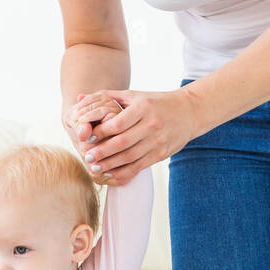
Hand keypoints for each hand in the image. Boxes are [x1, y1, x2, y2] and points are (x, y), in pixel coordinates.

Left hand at [66, 87, 200, 186]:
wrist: (189, 112)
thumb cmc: (156, 102)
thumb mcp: (135, 95)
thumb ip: (108, 97)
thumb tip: (80, 97)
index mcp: (143, 108)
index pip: (118, 123)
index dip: (100, 132)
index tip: (86, 137)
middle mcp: (151, 125)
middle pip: (122, 142)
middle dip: (102, 151)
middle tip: (87, 157)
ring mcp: (157, 141)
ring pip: (130, 158)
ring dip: (110, 165)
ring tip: (94, 168)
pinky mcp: (161, 154)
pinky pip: (139, 167)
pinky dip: (122, 173)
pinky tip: (110, 174)